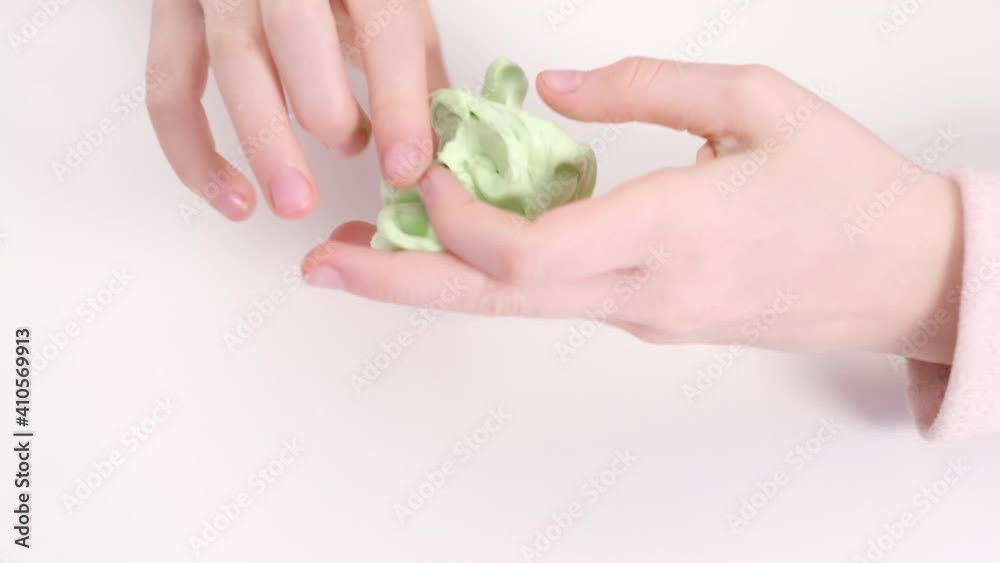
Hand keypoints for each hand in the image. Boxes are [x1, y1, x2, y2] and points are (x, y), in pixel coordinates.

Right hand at [146, 0, 446, 220]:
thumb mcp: (394, 5)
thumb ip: (416, 69)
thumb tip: (440, 150)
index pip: (384, 28)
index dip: (398, 102)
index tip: (405, 167)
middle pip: (295, 32)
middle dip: (323, 112)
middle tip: (354, 165)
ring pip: (230, 58)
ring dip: (263, 140)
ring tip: (292, 202)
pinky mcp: (170, 10)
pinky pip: (169, 85)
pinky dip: (194, 151)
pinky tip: (233, 198)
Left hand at [302, 58, 963, 364]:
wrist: (905, 278)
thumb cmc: (848, 188)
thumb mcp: (757, 100)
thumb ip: (645, 86)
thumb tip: (556, 87)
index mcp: (673, 232)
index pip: (528, 255)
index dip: (457, 222)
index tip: (424, 173)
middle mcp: (646, 290)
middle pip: (496, 301)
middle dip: (401, 281)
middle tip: (325, 261)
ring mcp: (645, 316)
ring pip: (518, 307)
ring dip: (442, 276)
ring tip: (377, 244)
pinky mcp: (651, 319)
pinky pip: (559, 298)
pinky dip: (502, 269)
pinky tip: (474, 231)